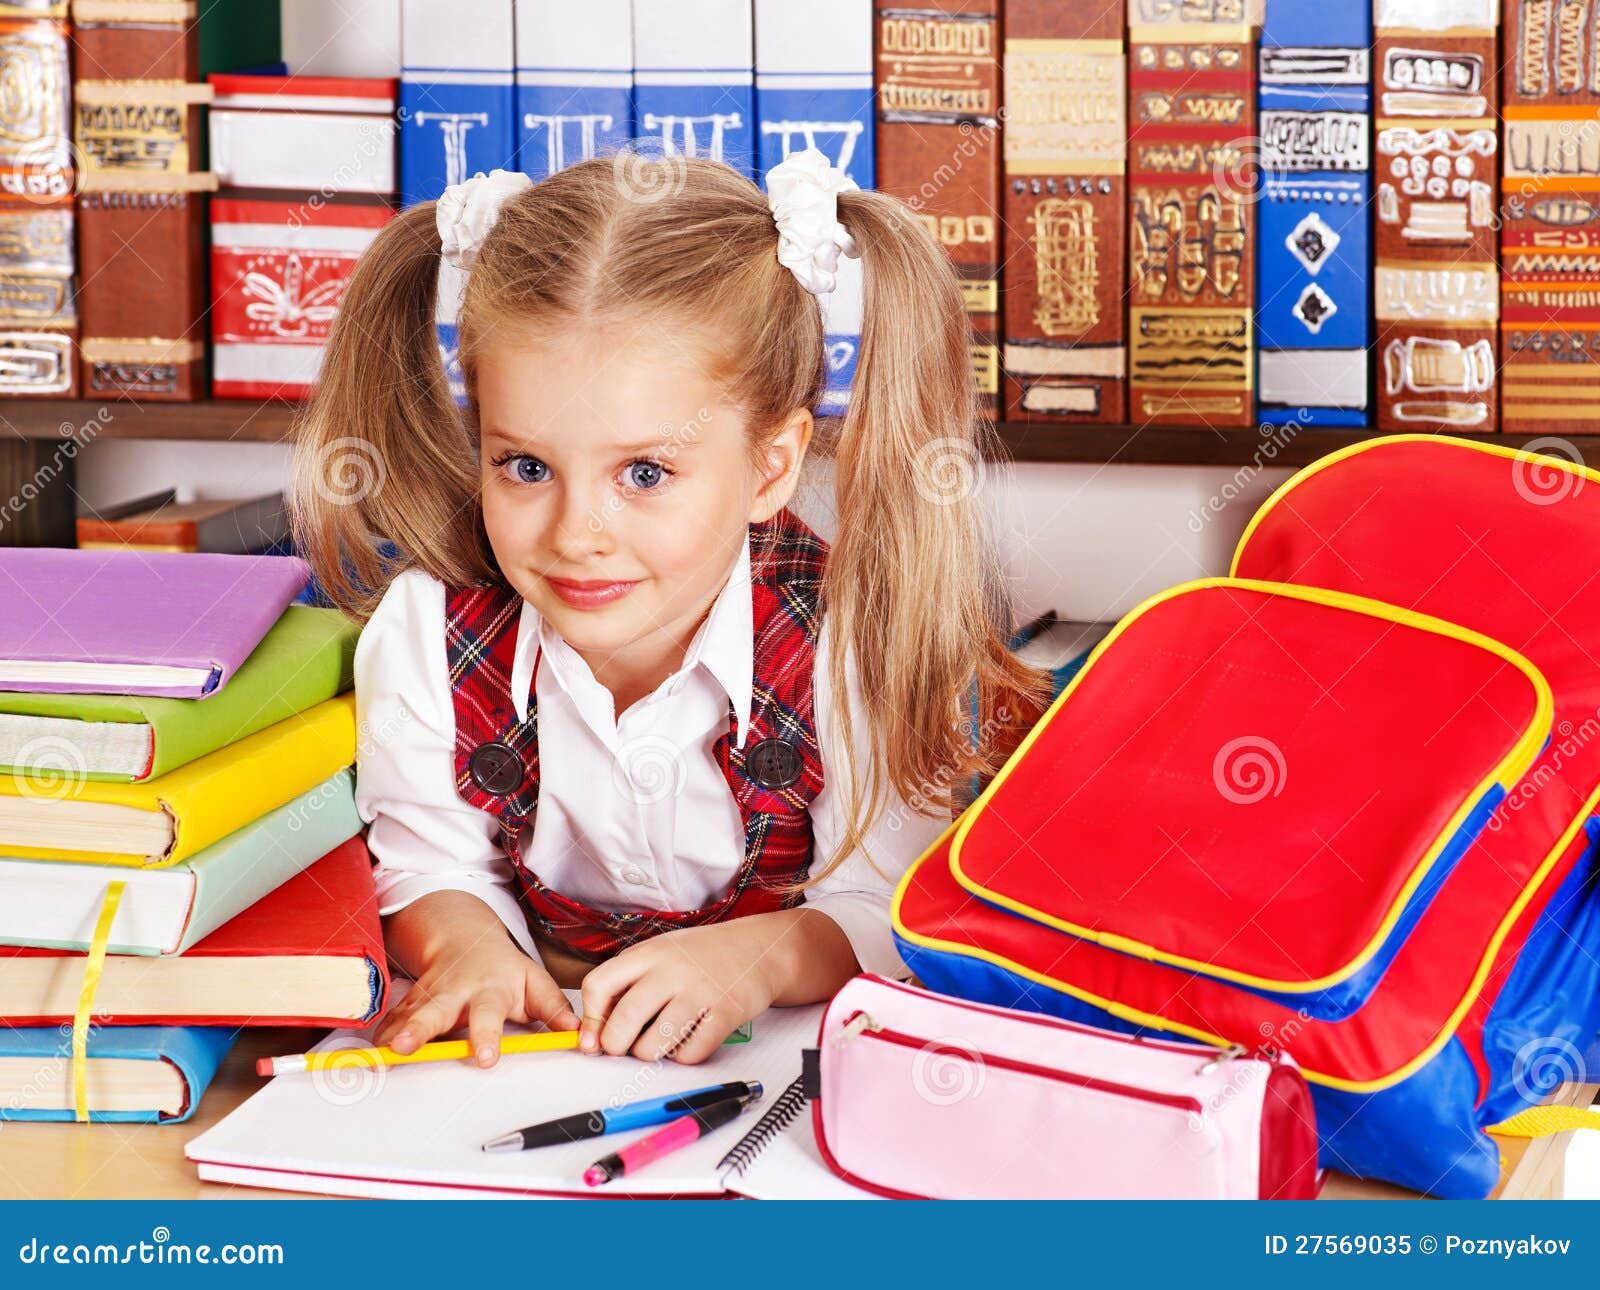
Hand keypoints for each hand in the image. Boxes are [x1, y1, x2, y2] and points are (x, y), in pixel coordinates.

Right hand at [374, 890, 578, 1066]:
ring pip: (407, 1014)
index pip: (490, 1014)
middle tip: (407, 1049)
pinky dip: (381, 1034)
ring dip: (392, 1034)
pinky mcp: (410, 1001)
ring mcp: (430, 995)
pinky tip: (369, 1052)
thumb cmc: (504, 969)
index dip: (487, 1036)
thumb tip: (581, 1035)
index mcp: (490, 990)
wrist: (463, 936)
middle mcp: (456, 991)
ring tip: (379, 1055)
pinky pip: (392, 1019)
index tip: (485, 1057)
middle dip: (421, 1030)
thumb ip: (555, 1010)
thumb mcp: (535, 982)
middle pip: (437, 1010)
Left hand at [576, 908, 857, 1063]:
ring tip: (657, 1044)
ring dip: (649, 1054)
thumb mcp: (659, 955)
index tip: (593, 1036)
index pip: (599, 985)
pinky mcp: (726, 1014)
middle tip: (622, 1048)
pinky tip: (688, 1041)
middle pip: (624, 1020)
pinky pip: (691, 1054)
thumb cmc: (699, 957)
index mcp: (648, 953)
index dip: (590, 1018)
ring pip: (655, 1045)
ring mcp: (700, 992)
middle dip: (615, 1046)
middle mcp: (672, 970)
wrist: (759, 949)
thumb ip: (627, 984)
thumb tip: (591, 1034)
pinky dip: (684, 1057)